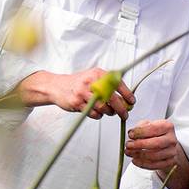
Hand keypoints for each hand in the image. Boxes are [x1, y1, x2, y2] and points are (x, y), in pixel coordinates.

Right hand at [17, 68, 134, 119]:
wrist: (57, 86)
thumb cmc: (78, 83)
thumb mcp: (93, 78)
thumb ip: (109, 85)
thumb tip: (126, 99)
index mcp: (98, 73)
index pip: (118, 83)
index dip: (127, 94)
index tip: (132, 102)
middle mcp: (91, 81)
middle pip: (112, 98)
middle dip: (121, 109)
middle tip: (125, 114)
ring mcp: (83, 93)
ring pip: (103, 108)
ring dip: (109, 113)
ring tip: (108, 111)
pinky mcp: (77, 103)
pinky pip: (94, 114)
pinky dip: (98, 115)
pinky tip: (95, 111)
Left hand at [126, 119, 188, 188]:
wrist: (166, 145)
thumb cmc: (154, 134)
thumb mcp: (147, 125)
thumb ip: (139, 127)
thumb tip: (131, 133)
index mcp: (167, 126)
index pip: (154, 129)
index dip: (140, 132)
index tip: (130, 135)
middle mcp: (172, 139)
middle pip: (155, 144)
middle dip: (139, 145)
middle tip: (128, 145)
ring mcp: (172, 152)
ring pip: (154, 156)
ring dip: (138, 155)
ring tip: (129, 152)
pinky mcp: (170, 162)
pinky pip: (155, 165)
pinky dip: (142, 164)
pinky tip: (135, 160)